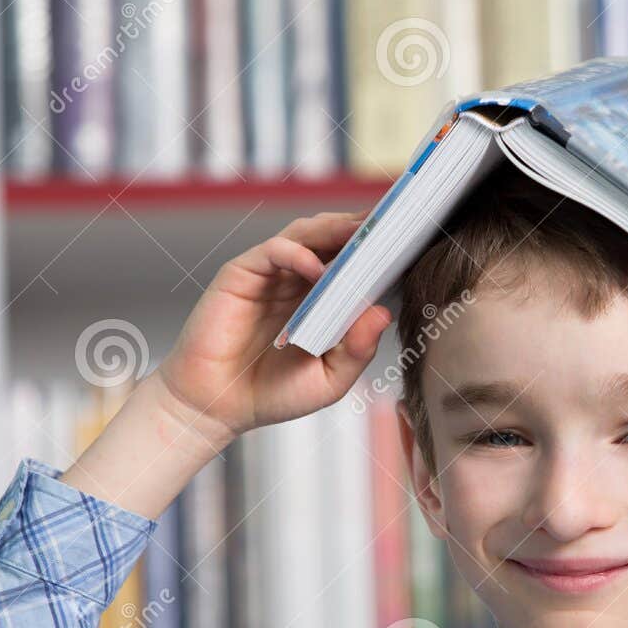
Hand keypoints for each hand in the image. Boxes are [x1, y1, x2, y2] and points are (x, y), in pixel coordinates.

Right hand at [154, 211, 392, 445]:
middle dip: (363, 229)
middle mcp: (298, 281)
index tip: (410, 241)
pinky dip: (298, 254)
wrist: (217, 406)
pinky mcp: (241, 275)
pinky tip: (318, 269)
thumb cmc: (272, 393)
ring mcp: (271, 275)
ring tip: (363, 233)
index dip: (378, 251)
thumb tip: (382, 312)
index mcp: (322, 301)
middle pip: (334, 240)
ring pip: (307, 235)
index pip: (355, 264)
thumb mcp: (328, 380)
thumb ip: (356, 350)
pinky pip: (273, 252)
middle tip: (394, 221)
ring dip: (336, 230)